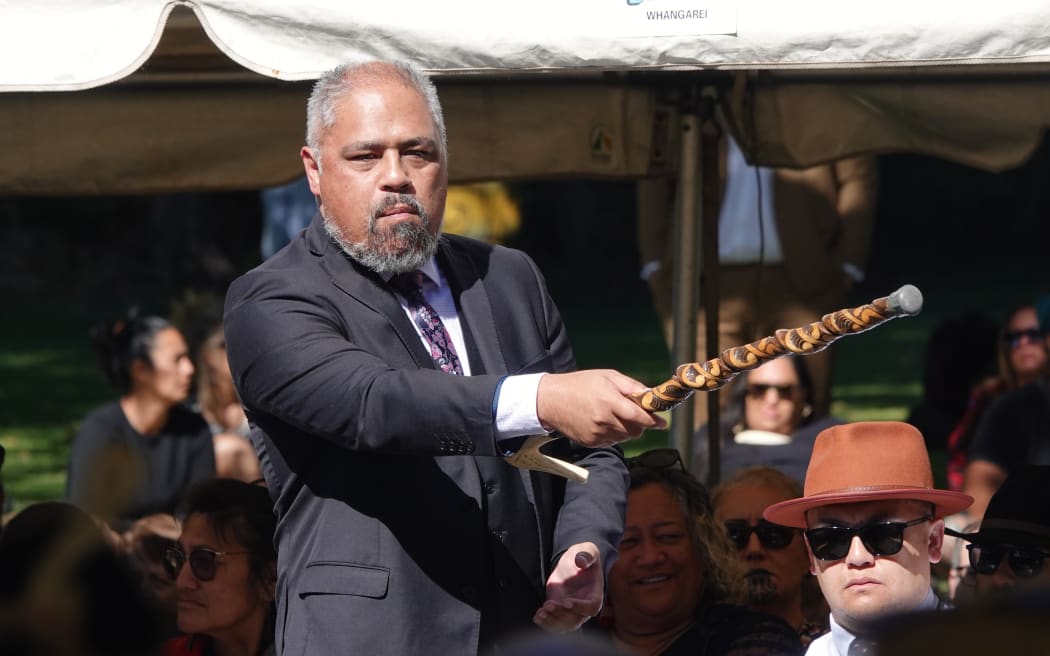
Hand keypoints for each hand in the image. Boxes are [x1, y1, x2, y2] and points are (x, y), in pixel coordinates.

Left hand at [534, 542, 602, 632]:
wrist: (573, 562)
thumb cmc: (583, 556)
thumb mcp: (587, 550)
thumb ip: (587, 555)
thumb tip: (580, 562)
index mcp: (595, 594)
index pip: (591, 607)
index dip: (579, 607)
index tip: (566, 602)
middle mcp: (584, 606)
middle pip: (575, 620)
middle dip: (561, 614)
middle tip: (548, 605)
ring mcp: (572, 611)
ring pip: (564, 625)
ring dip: (551, 621)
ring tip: (540, 613)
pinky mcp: (560, 610)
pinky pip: (554, 623)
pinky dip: (546, 623)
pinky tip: (537, 616)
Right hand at [537, 370, 665, 446]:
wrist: (550, 400)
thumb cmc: (580, 384)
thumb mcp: (607, 376)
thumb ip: (631, 386)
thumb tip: (651, 394)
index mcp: (609, 401)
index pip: (639, 417)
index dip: (653, 420)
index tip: (662, 422)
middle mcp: (604, 420)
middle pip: (635, 431)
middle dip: (639, 424)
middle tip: (633, 413)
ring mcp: (597, 434)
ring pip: (624, 437)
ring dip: (626, 429)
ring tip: (614, 415)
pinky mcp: (590, 442)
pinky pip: (611, 442)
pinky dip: (613, 434)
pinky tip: (603, 422)